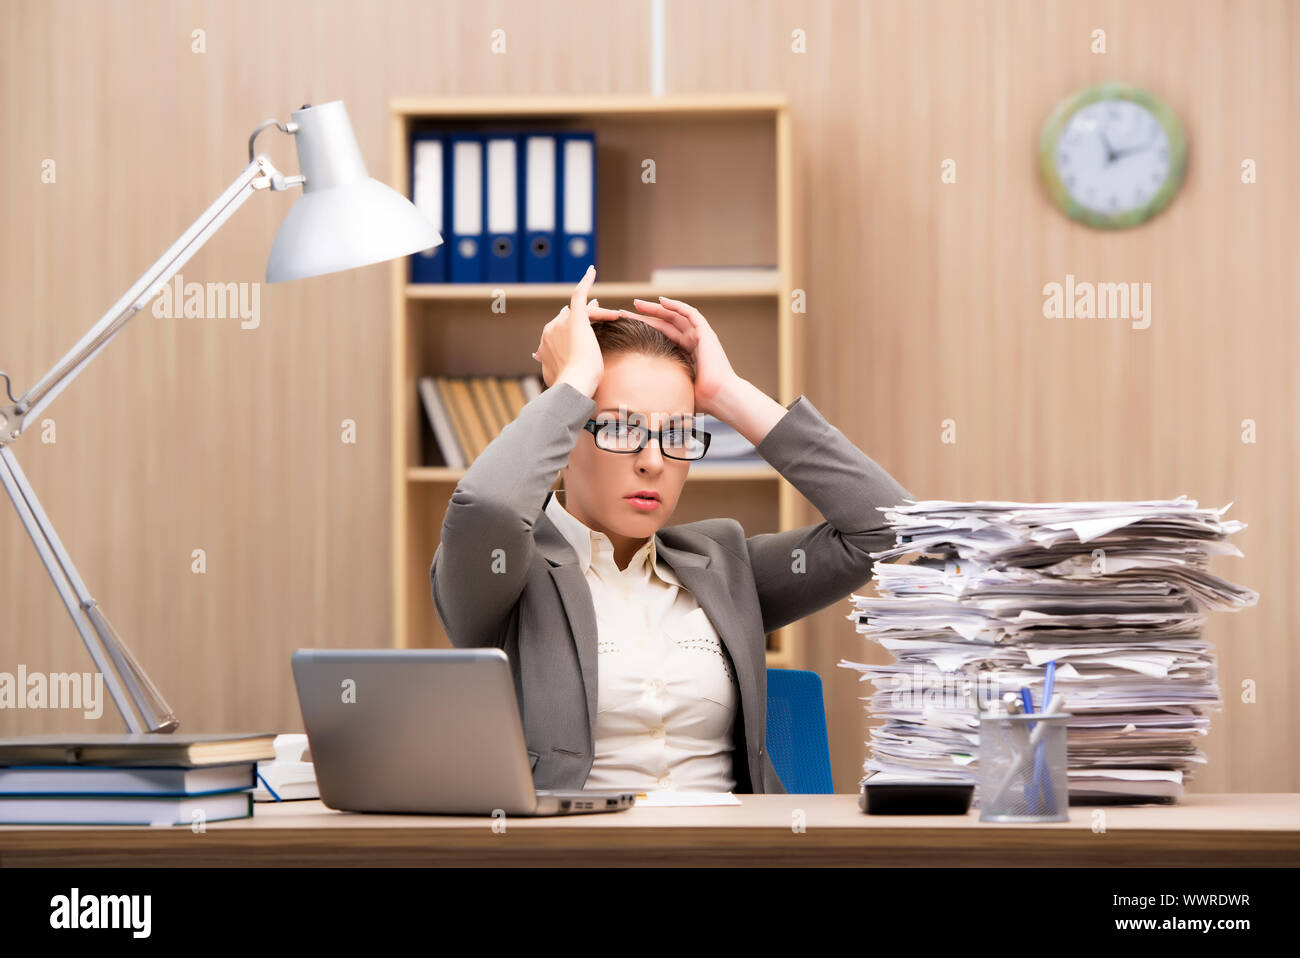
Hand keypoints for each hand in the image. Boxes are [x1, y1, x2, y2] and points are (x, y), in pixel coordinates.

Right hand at [532, 266, 621, 391]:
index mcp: (545, 344)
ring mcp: (561, 323)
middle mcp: (550, 330)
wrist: (574, 384)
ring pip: (580, 310)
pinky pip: (579, 294)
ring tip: (612, 314)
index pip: (558, 330)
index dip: (568, 328)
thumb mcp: (558, 380)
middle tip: (594, 311)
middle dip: (580, 315)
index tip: (579, 330)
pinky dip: (586, 281)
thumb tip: (547, 371)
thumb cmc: (571, 388)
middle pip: (567, 317)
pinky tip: (592, 270)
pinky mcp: (576, 317)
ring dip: (595, 312)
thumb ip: (552, 371)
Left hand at [619, 296, 739, 416]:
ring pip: (675, 316)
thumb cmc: (702, 401)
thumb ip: (663, 389)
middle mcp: (694, 342)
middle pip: (665, 324)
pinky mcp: (707, 334)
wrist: (719, 398)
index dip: (644, 330)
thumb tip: (641, 402)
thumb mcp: (676, 391)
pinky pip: (691, 314)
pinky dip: (677, 306)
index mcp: (687, 354)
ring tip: (636, 303)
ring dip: (656, 308)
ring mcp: (701, 337)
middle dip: (645, 316)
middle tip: (624, 311)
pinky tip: (661, 301)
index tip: (625, 328)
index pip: (662, 336)